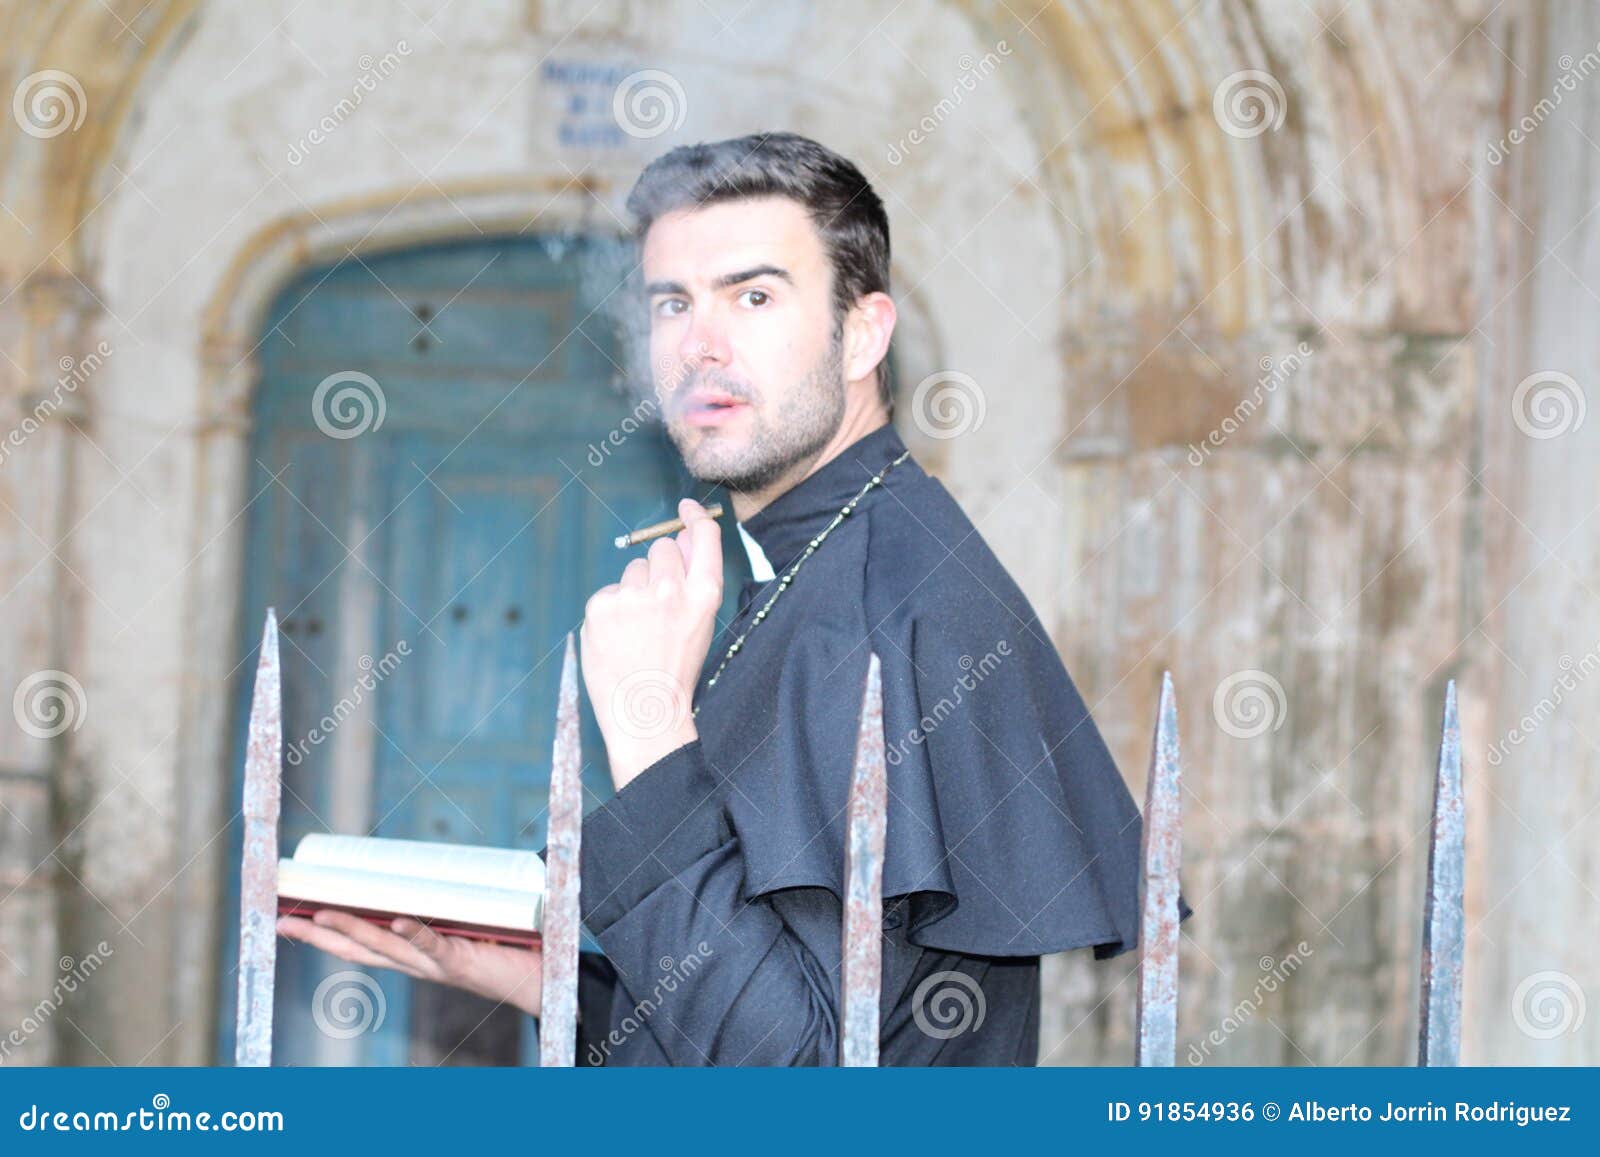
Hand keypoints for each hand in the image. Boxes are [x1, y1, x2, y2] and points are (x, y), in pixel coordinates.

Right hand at [277, 911, 544, 1016]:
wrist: (537, 979)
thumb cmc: (502, 946)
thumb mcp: (463, 918)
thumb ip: (446, 894)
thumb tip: (435, 853)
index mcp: (411, 952)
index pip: (359, 941)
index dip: (323, 932)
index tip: (288, 918)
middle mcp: (415, 962)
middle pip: (357, 948)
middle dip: (316, 936)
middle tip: (280, 922)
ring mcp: (435, 964)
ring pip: (385, 947)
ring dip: (352, 931)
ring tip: (320, 914)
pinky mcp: (461, 960)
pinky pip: (434, 946)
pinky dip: (415, 933)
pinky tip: (398, 921)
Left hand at [581, 498, 722, 789]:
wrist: (644, 709)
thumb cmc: (675, 667)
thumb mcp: (700, 622)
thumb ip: (695, 578)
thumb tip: (683, 535)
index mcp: (705, 595)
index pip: (703, 537)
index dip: (693, 518)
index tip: (685, 508)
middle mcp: (671, 589)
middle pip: (662, 548)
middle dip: (659, 568)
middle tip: (658, 609)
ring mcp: (634, 596)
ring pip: (634, 569)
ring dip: (635, 590)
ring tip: (638, 631)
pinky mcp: (602, 604)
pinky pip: (610, 590)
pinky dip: (612, 610)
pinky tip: (619, 637)